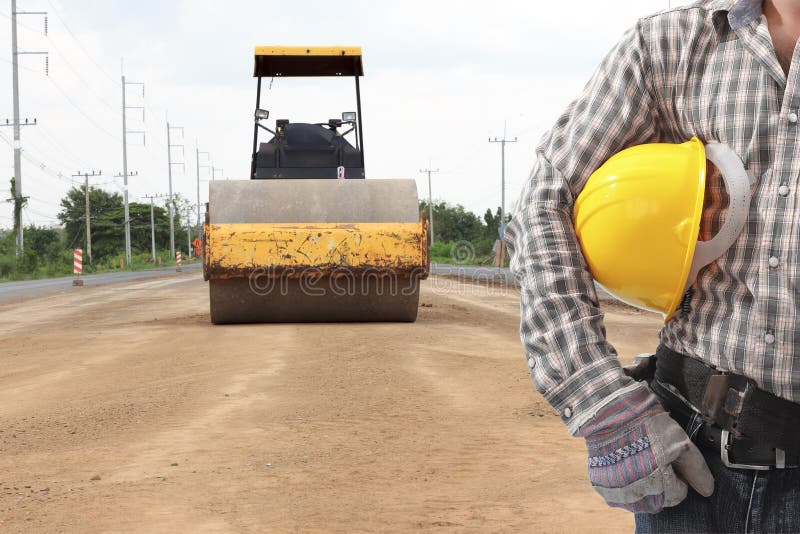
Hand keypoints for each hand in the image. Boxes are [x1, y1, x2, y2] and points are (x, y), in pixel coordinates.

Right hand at [582, 385, 713, 513]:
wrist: (609, 410)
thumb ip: (696, 468)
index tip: (670, 461)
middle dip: (660, 484)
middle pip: (658, 501)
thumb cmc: (645, 424)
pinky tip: (623, 465)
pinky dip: (622, 484)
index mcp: (656, 483)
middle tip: (653, 460)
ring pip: (638, 501)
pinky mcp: (601, 485)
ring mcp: (615, 490)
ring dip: (641, 487)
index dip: (678, 477)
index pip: (677, 495)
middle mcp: (634, 492)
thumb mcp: (679, 441)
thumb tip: (707, 490)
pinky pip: (617, 494)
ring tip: (638, 462)